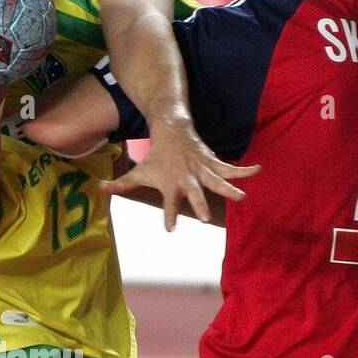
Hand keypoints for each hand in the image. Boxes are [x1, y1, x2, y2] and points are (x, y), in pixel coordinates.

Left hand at [109, 121, 258, 228]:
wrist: (171, 129)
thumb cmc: (155, 157)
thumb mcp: (138, 171)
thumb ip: (122, 184)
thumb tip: (99, 187)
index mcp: (171, 185)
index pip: (169, 204)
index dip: (169, 215)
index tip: (170, 228)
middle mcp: (187, 179)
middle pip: (195, 193)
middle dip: (199, 204)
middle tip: (204, 219)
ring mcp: (201, 170)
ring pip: (217, 181)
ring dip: (229, 188)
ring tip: (242, 197)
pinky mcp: (212, 162)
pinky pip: (229, 167)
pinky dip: (244, 169)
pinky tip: (258, 170)